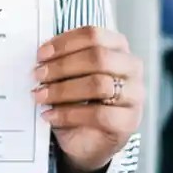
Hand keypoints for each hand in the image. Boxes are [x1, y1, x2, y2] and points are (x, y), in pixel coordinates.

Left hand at [32, 26, 142, 172]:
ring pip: (99, 84)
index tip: (41, 54)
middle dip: (62, 66)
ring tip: (40, 96)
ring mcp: (134, 95)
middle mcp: (131, 68)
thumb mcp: (70, 75)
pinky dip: (69, 114)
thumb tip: (39, 57)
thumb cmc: (79, 98)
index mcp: (117, 47)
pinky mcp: (129, 121)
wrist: (89, 138)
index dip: (64, 43)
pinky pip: (99, 114)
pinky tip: (51, 115)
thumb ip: (61, 61)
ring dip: (63, 90)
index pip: (93, 35)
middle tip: (38, 75)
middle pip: (98, 57)